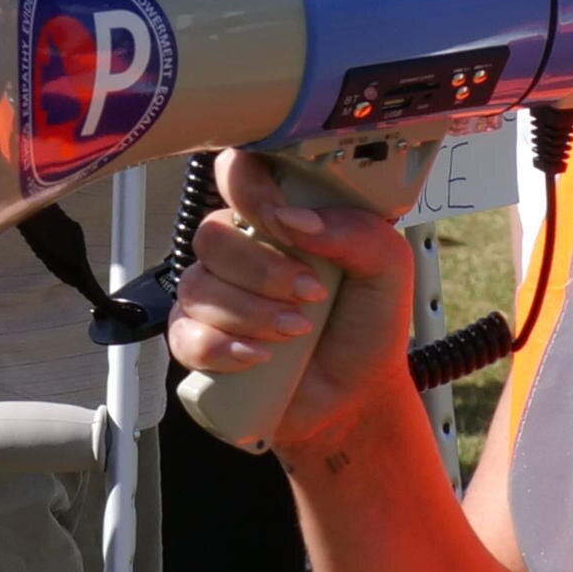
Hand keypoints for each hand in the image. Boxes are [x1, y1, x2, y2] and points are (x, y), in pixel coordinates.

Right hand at [165, 164, 422, 451]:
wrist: (355, 396)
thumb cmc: (367, 326)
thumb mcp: (388, 268)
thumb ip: (355, 231)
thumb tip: (295, 218)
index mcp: (279, 219)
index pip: (238, 175)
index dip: (251, 193)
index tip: (286, 226)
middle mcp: (240, 250)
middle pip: (212, 236)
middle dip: (262, 272)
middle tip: (309, 295)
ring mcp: (214, 295)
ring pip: (198, 286)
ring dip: (250, 314)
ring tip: (295, 332)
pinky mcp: (198, 339)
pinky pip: (184, 334)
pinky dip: (223, 347)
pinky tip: (260, 357)